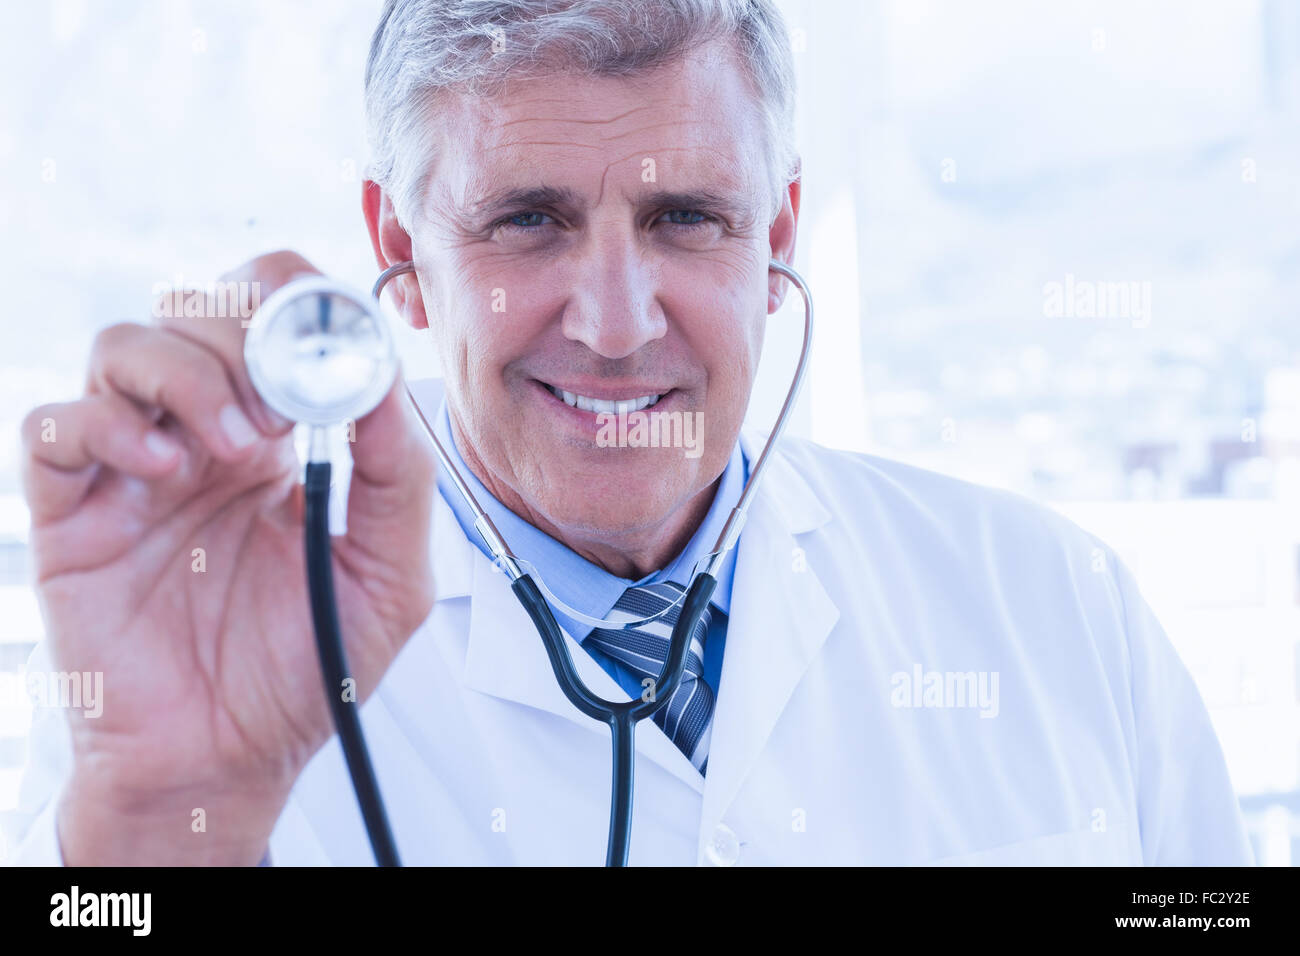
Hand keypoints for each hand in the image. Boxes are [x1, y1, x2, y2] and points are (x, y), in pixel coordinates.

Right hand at [20, 251, 435, 863]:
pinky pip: (54, 425)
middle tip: (281, 411)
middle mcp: (203, 436)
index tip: (333, 337)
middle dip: (247, 338)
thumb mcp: (390, 575)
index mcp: (281, 439)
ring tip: (232, 448)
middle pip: (200, 312)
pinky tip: (160, 471)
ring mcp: (134, 467)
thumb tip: (384, 378)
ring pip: (125, 346)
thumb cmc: (305, 668)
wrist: (227, 760)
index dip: (299, 302)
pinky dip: (104, 424)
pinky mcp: (72, 512)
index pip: (275, 319)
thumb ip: (398, 476)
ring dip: (186, 373)